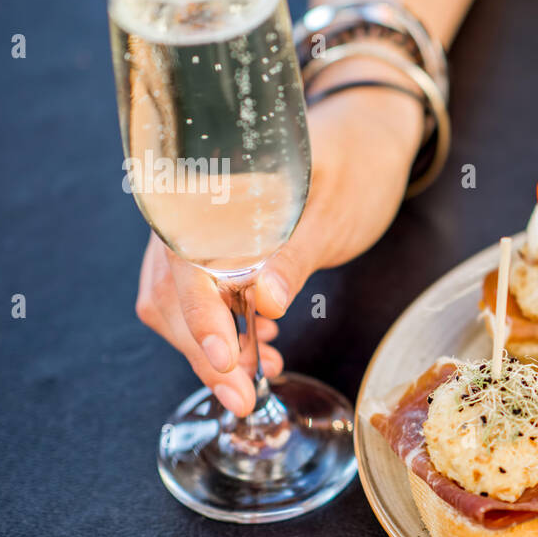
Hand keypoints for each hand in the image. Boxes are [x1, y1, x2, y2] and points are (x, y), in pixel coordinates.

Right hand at [135, 82, 422, 415]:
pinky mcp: (216, 247)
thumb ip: (295, 254)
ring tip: (260, 372)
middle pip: (171, 292)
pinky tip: (262, 346)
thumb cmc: (354, 164)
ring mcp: (199, 230)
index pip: (186, 262)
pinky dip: (225, 330)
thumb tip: (263, 302)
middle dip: (205, 351)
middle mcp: (192, 210)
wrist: (366, 139)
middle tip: (244, 396)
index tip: (226, 361)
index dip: (201, 317)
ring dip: (213, 347)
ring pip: (178, 302)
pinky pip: (201, 295)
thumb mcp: (334, 213)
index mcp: (215, 189)